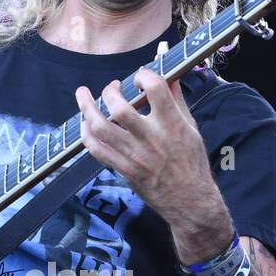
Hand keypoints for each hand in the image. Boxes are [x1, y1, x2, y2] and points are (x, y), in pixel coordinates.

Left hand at [76, 68, 215, 224]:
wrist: (190, 200)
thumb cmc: (192, 163)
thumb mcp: (191, 128)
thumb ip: (177, 101)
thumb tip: (171, 76)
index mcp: (172, 124)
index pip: (155, 88)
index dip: (143, 75)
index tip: (139, 78)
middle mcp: (151, 138)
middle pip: (119, 108)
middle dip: (110, 91)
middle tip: (112, 88)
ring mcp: (135, 155)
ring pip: (101, 128)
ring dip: (87, 109)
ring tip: (83, 95)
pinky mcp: (125, 170)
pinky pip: (98, 151)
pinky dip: (87, 135)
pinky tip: (85, 125)